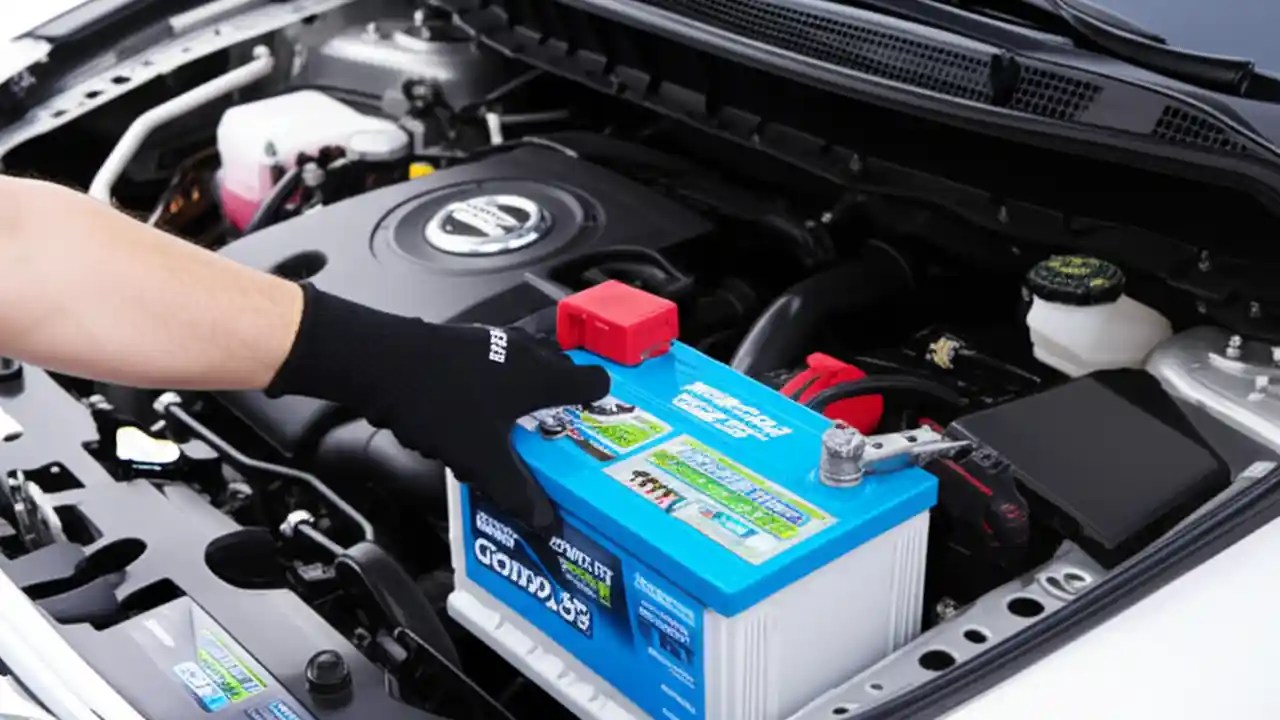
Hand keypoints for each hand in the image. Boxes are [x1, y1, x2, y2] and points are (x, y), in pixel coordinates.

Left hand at [375, 323, 609, 528]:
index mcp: (543, 376)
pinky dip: (497, 384)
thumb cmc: (443, 404)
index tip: (592, 424)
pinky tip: (476, 411)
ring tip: (518, 424)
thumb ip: (517, 492)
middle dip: (563, 400)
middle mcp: (526, 352)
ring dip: (528, 390)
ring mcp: (494, 341)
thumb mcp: (482, 459)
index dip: (598, 403)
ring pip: (527, 366)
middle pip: (562, 371)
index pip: (593, 381)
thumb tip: (547, 525)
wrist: (383, 363)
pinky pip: (496, 364)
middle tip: (556, 431)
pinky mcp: (466, 341)